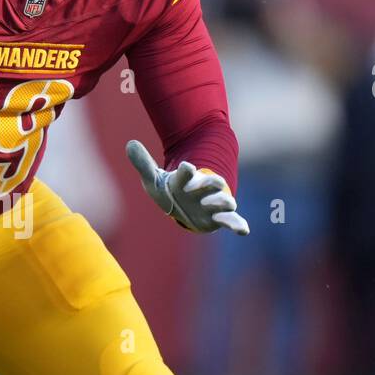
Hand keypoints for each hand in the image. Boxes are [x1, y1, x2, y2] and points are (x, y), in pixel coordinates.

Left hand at [126, 139, 248, 235]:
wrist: (182, 207)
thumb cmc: (170, 190)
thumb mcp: (154, 180)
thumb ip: (143, 164)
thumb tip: (130, 143)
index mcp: (186, 179)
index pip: (187, 172)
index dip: (186, 170)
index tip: (184, 167)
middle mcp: (202, 190)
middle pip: (212, 182)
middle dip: (210, 183)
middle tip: (204, 185)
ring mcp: (212, 204)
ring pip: (224, 201)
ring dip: (223, 202)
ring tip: (222, 204)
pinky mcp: (218, 219)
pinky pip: (232, 221)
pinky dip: (238, 225)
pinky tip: (243, 230)